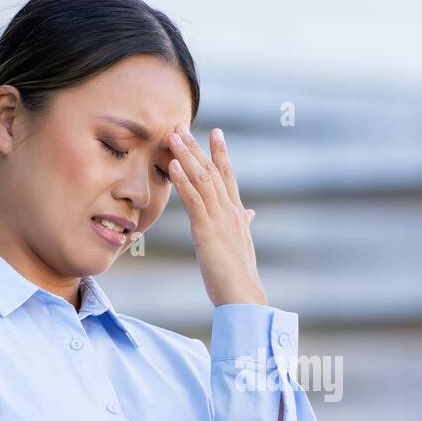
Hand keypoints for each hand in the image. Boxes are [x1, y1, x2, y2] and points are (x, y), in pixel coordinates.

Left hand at [166, 125, 267, 306]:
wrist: (244, 295)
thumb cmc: (240, 276)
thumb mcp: (242, 244)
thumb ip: (243, 224)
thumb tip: (250, 213)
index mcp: (237, 214)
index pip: (228, 176)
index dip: (221, 153)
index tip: (215, 132)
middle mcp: (230, 211)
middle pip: (212, 171)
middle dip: (197, 147)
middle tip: (182, 126)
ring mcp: (219, 219)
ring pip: (202, 179)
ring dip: (186, 156)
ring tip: (173, 136)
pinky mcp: (207, 230)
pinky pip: (193, 200)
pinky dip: (182, 180)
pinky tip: (171, 165)